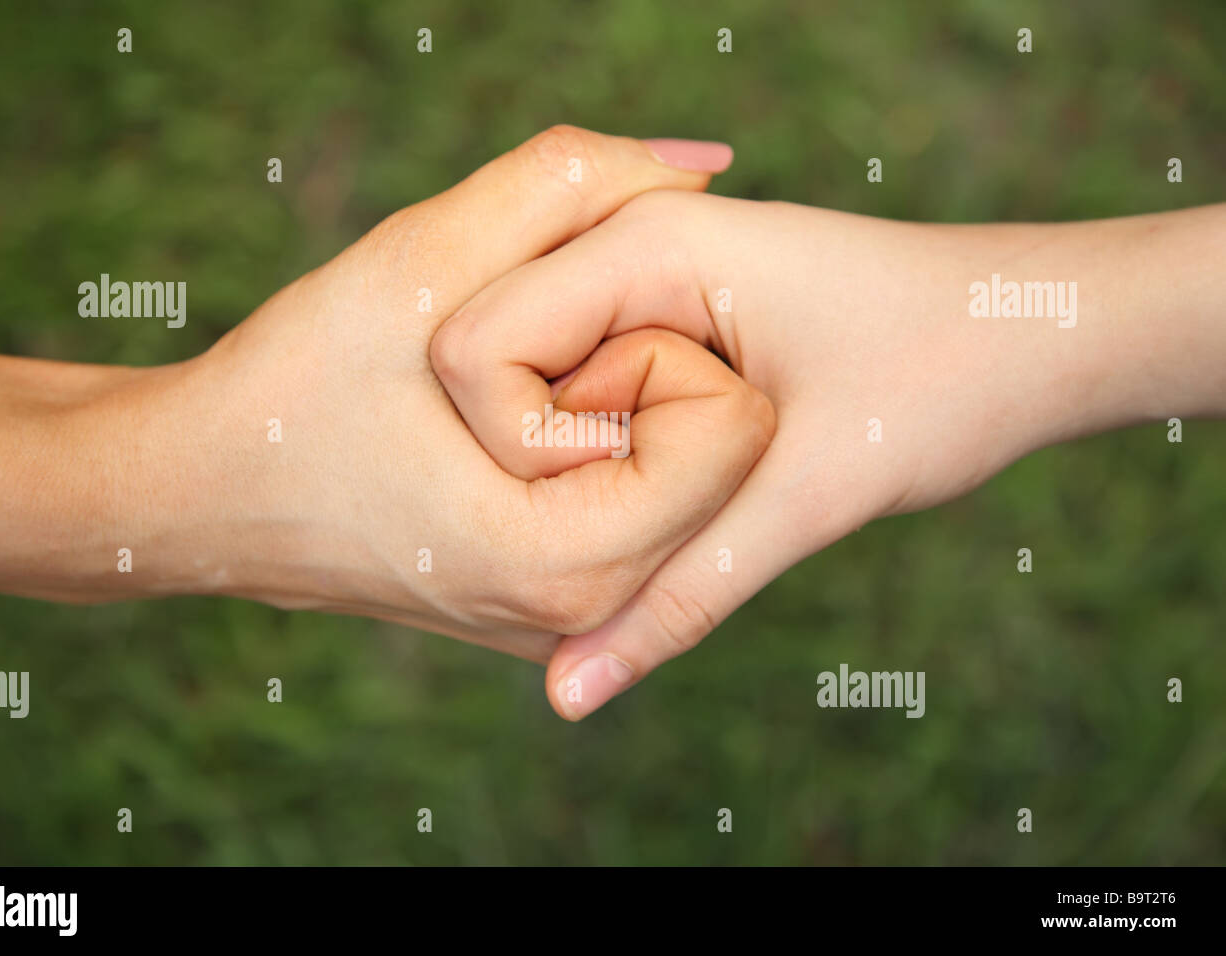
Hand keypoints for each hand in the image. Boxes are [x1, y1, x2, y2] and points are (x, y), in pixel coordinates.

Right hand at [0, 128, 774, 667]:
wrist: (202, 492)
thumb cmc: (296, 381)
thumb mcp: (424, 258)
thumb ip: (576, 184)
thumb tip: (711, 166)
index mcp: (568, 561)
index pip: (738, 423)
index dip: (649, 340)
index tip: (544, 340)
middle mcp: (586, 618)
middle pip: (723, 453)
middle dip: (644, 376)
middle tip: (522, 366)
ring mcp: (570, 625)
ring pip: (688, 480)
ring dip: (626, 406)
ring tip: (511, 399)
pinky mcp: (553, 611)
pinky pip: (643, 508)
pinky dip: (608, 448)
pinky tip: (520, 431)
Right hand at [435, 190, 1225, 713]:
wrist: (1045, 330)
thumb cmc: (947, 378)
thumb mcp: (808, 495)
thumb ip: (679, 593)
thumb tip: (567, 698)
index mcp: (645, 247)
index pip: (475, 344)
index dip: (507, 443)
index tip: (602, 493)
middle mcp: (635, 250)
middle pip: (506, 372)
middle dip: (557, 460)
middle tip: (672, 498)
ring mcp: (657, 284)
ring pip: (557, 392)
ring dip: (599, 463)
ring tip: (706, 480)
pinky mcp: (681, 323)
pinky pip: (608, 395)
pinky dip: (629, 451)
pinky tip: (685, 478)